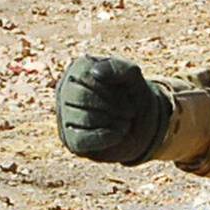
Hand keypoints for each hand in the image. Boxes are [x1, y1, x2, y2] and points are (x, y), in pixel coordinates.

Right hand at [55, 55, 170, 164]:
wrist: (144, 125)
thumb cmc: (133, 95)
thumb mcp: (133, 78)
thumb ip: (120, 68)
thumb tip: (95, 72)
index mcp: (78, 69)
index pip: (87, 76)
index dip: (113, 87)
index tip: (129, 92)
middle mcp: (65, 91)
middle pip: (83, 98)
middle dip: (114, 105)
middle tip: (130, 111)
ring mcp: (65, 117)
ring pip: (85, 119)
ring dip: (115, 121)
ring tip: (125, 120)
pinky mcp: (71, 140)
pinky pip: (83, 139)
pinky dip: (108, 137)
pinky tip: (119, 133)